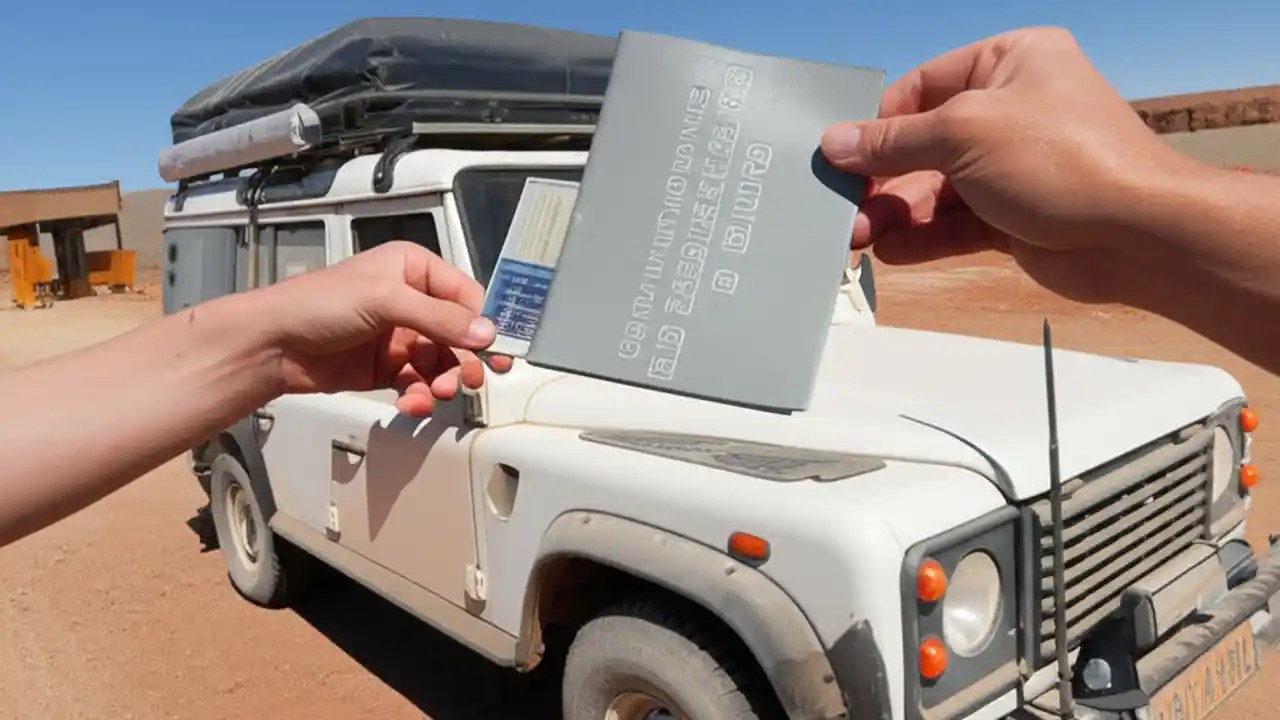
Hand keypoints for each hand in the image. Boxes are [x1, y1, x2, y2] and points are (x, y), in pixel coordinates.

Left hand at [253, 241, 512, 415]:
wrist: (271, 345)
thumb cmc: (318, 304)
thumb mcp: (384, 301)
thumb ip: (438, 318)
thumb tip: (487, 334)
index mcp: (414, 269)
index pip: (466, 295)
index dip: (484, 323)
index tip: (499, 352)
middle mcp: (412, 300)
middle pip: (459, 334)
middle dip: (465, 359)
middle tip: (470, 380)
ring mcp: (400, 336)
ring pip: (442, 363)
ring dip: (444, 381)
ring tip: (436, 393)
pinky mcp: (388, 368)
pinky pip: (419, 383)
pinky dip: (421, 396)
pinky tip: (411, 403)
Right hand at [820, 27, 1195, 303]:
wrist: (1136, 235)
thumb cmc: (1067, 160)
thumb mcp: (963, 134)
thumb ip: (894, 142)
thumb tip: (837, 143)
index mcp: (1011, 62)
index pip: (923, 86)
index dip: (879, 123)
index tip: (841, 155)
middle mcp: (1013, 109)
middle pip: (924, 143)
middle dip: (882, 178)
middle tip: (844, 206)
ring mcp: (1014, 165)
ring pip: (937, 188)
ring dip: (896, 213)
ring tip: (858, 238)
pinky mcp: (1015, 214)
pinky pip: (956, 223)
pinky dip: (923, 237)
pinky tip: (891, 251)